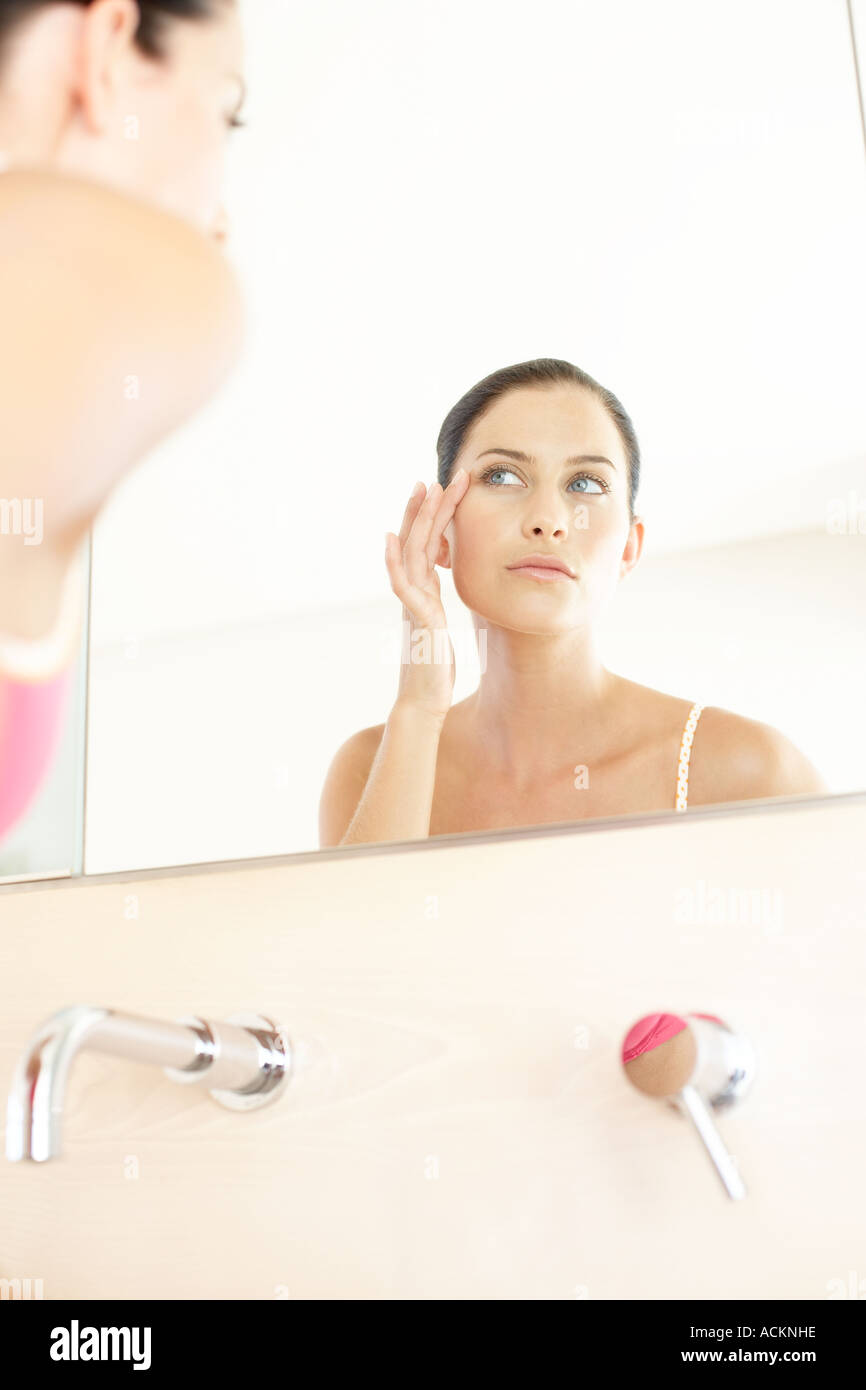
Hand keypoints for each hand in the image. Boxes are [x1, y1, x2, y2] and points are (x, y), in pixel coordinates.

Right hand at [384, 469, 468, 720]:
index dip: (436, 519)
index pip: (429, 547)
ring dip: (416, 521)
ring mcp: (412, 604)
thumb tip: (439, 597)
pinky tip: (392, 538)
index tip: (446, 491)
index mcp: (423, 594)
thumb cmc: (434, 671)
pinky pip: (402, 585)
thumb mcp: (439, 630)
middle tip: (435, 477)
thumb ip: (435, 608)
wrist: (423, 702)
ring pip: (411, 554)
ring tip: (423, 491)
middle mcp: (414, 593)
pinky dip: (394, 560)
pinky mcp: (415, 619)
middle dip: (427, 509)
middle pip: (418, 542)